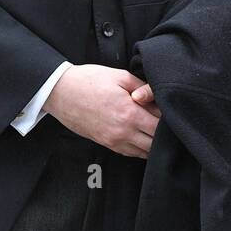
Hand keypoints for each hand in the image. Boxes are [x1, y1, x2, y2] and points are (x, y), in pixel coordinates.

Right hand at [43, 64, 160, 157]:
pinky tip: (142, 136)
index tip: (170, 111)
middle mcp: (123, 132)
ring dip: (153, 143)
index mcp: (129, 113)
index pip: (160, 126)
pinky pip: (131, 153)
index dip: (169, 120)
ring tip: (153, 129)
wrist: (60, 92)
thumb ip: (142, 88)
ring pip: (144, 152)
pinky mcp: (106, 144)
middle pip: (155, 143)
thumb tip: (158, 98)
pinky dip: (140, 148)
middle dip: (163, 134)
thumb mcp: (120, 76)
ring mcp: (114, 141)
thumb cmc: (89, 81)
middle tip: (165, 122)